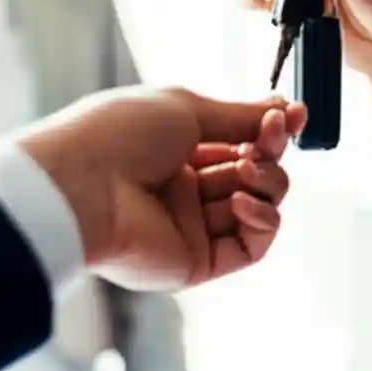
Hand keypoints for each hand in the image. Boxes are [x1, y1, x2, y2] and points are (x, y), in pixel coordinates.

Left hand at [19, 86, 305, 290]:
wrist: (80, 184)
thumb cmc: (119, 135)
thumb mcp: (188, 108)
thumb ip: (241, 115)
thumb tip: (285, 108)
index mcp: (175, 148)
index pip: (239, 142)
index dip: (268, 130)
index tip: (291, 114)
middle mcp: (184, 188)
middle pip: (254, 173)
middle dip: (270, 153)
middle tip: (267, 139)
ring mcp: (191, 226)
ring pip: (259, 207)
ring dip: (267, 183)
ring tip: (248, 169)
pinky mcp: (197, 261)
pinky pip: (251, 246)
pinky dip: (261, 220)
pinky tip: (242, 201)